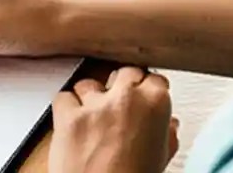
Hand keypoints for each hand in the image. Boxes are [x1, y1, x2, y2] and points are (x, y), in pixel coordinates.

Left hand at [49, 67, 178, 172]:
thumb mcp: (161, 159)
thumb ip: (166, 135)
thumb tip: (168, 124)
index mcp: (155, 104)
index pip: (154, 79)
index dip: (148, 90)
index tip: (144, 96)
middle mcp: (124, 97)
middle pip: (123, 72)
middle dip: (122, 87)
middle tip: (120, 105)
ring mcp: (94, 105)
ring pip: (90, 83)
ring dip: (92, 97)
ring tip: (95, 121)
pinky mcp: (67, 115)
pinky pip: (63, 97)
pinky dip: (66, 108)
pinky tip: (74, 124)